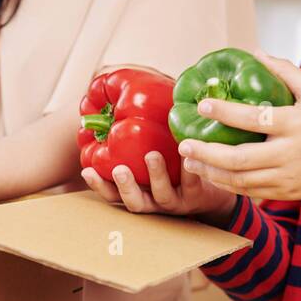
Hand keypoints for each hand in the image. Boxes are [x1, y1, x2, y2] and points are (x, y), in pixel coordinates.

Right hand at [81, 151, 236, 225]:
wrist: (213, 186)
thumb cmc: (176, 163)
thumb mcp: (154, 153)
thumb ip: (137, 137)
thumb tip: (119, 97)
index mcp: (138, 192)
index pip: (112, 193)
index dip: (99, 185)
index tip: (87, 170)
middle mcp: (153, 201)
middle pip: (133, 202)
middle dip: (124, 187)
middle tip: (119, 169)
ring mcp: (175, 201)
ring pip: (161, 194)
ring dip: (155, 175)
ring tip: (152, 155)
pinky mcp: (196, 196)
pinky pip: (191, 183)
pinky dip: (188, 169)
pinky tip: (186, 155)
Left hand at [177, 52, 300, 216]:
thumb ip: (286, 72)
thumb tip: (256, 53)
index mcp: (297, 124)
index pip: (255, 119)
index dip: (226, 112)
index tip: (202, 105)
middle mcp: (289, 153)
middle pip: (239, 159)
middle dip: (207, 153)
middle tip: (183, 144)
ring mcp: (285, 177)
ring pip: (239, 180)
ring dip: (210, 172)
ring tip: (188, 160)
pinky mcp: (283, 193)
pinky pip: (247, 191)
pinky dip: (224, 184)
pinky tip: (209, 173)